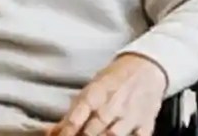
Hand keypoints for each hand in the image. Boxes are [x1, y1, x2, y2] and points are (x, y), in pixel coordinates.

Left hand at [49, 54, 167, 135]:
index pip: (80, 111)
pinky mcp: (146, 124)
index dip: (69, 127)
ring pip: (115, 135)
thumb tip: (50, 132)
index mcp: (97, 91)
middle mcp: (114, 103)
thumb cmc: (114, 80)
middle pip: (96, 126)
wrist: (147, 67)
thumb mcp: (91, 90)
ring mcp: (132, 115)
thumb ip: (72, 114)